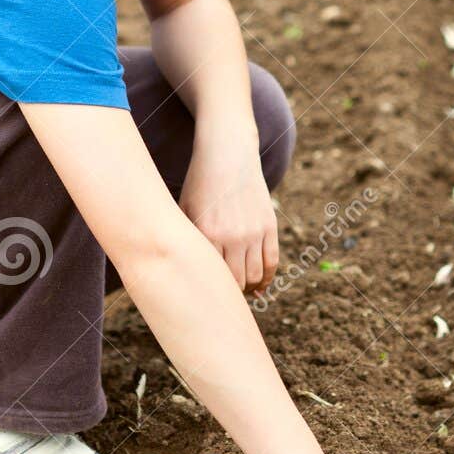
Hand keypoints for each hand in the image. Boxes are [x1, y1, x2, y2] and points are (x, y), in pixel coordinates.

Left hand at [179, 139, 278, 292]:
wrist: (227, 155)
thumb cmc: (199, 184)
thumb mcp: (184, 210)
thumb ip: (186, 239)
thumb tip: (181, 270)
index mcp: (207, 234)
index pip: (213, 277)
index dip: (211, 291)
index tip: (207, 299)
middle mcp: (233, 236)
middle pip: (237, 282)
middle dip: (232, 294)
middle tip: (226, 298)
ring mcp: (254, 231)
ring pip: (256, 275)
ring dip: (250, 288)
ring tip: (242, 292)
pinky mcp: (269, 225)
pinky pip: (272, 261)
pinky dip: (267, 277)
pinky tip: (260, 284)